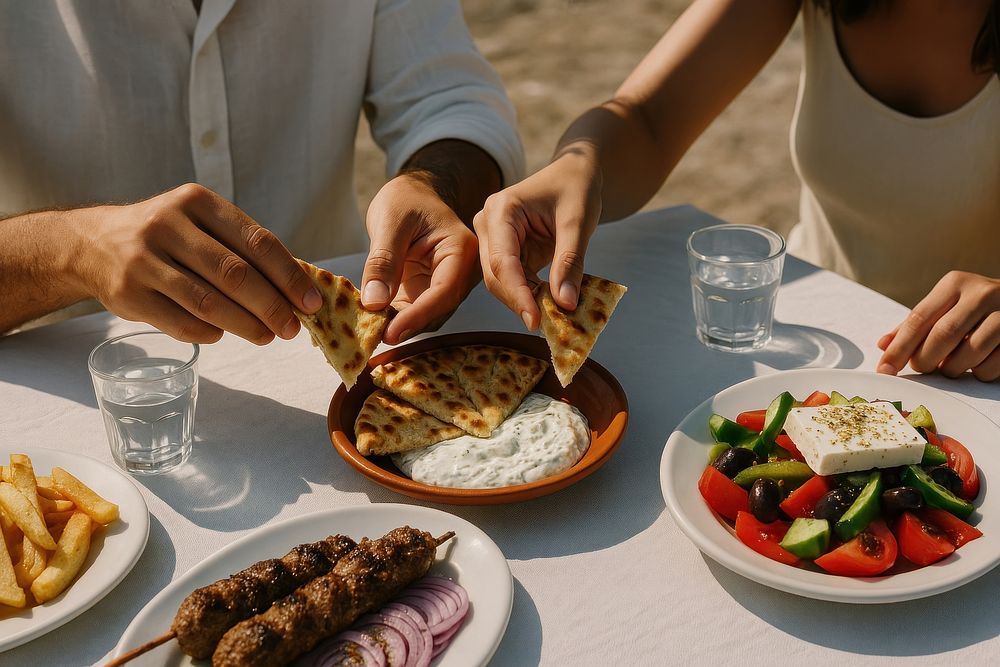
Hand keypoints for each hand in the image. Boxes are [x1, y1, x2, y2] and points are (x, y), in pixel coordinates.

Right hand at [75, 184, 321, 343]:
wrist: (93, 243)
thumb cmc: (169, 237)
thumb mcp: (202, 223)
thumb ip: (244, 249)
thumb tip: (299, 291)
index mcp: (197, 202)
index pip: (257, 241)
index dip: (289, 276)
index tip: (311, 303)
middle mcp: (167, 225)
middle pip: (236, 275)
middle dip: (272, 307)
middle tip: (292, 328)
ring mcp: (144, 260)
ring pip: (209, 303)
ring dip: (246, 326)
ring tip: (267, 337)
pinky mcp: (128, 294)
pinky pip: (181, 323)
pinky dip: (209, 334)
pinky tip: (223, 334)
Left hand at [360, 174, 478, 344]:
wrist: (411, 194)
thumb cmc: (406, 199)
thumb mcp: (391, 222)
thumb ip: (383, 261)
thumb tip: (374, 301)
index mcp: (461, 251)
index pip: (444, 292)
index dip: (417, 316)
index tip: (389, 333)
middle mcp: (459, 273)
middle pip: (437, 311)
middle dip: (406, 326)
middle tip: (371, 339)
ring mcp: (443, 285)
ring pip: (424, 317)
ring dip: (397, 327)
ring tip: (366, 333)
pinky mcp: (426, 292)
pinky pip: (411, 313)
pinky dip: (391, 319)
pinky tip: (370, 324)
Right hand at [473, 150, 601, 328]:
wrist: (575, 172)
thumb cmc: (576, 188)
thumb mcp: (578, 222)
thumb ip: (570, 262)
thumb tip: (565, 304)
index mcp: (501, 210)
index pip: (503, 261)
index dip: (518, 294)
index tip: (535, 320)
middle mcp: (489, 224)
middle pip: (496, 275)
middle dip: (520, 301)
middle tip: (548, 326)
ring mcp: (494, 239)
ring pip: (502, 282)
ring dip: (525, 300)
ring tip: (554, 317)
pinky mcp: (505, 251)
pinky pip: (514, 279)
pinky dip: (531, 294)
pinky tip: (550, 304)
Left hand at [877, 271, 999, 380]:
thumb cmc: (974, 308)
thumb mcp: (945, 305)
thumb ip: (915, 324)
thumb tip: (883, 345)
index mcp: (955, 283)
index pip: (918, 318)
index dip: (899, 347)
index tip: (884, 369)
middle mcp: (981, 293)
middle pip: (943, 335)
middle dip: (926, 359)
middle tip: (921, 368)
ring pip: (969, 352)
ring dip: (952, 368)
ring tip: (949, 366)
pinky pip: (992, 365)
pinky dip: (977, 372)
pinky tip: (975, 365)